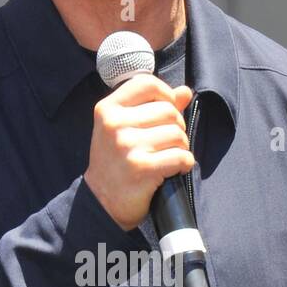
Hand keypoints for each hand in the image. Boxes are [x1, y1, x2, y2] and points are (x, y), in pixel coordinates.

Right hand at [84, 77, 194, 230]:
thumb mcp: (124, 129)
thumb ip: (153, 107)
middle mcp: (115, 125)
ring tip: (170, 156)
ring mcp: (128, 146)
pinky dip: (185, 163)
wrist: (101, 202)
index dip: (165, 94)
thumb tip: (185, 91)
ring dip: (182, 147)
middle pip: (168, 111)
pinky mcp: (142, 168)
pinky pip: (181, 157)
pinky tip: (176, 169)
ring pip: (177, 134)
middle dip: (177, 126)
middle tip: (169, 142)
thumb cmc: (115, 162)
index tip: (167, 110)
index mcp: (108, 109)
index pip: (147, 84)